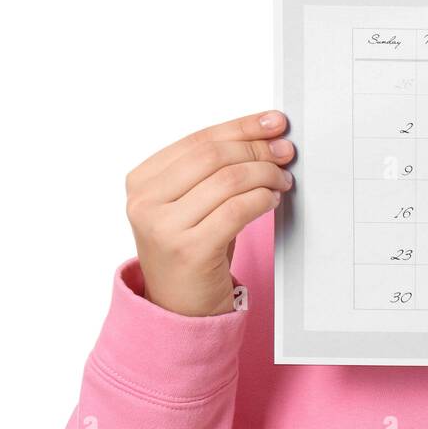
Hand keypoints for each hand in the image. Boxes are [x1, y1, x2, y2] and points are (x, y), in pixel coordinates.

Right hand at [125, 110, 295, 315]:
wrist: (180, 305)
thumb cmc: (193, 245)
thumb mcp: (193, 200)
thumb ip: (217, 166)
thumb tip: (266, 132)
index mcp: (142, 180)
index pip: (198, 140)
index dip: (241, 127)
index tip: (274, 122)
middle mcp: (144, 202)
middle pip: (214, 156)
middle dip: (257, 149)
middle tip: (285, 152)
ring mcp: (163, 227)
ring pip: (229, 180)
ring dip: (266, 174)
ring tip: (281, 180)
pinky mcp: (189, 250)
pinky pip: (237, 210)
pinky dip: (262, 199)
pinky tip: (272, 200)